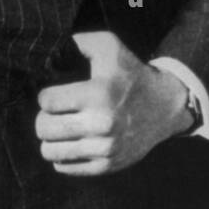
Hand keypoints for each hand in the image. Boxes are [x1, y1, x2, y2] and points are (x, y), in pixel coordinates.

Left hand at [35, 30, 191, 175]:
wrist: (164, 106)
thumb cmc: (130, 73)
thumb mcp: (109, 47)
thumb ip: (77, 41)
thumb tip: (50, 48)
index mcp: (98, 94)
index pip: (46, 102)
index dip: (45, 96)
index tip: (55, 94)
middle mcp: (101, 124)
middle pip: (44, 128)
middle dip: (44, 118)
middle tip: (54, 113)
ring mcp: (105, 148)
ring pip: (50, 151)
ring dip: (50, 139)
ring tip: (59, 128)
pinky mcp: (107, 165)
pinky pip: (64, 167)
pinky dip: (62, 156)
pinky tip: (70, 142)